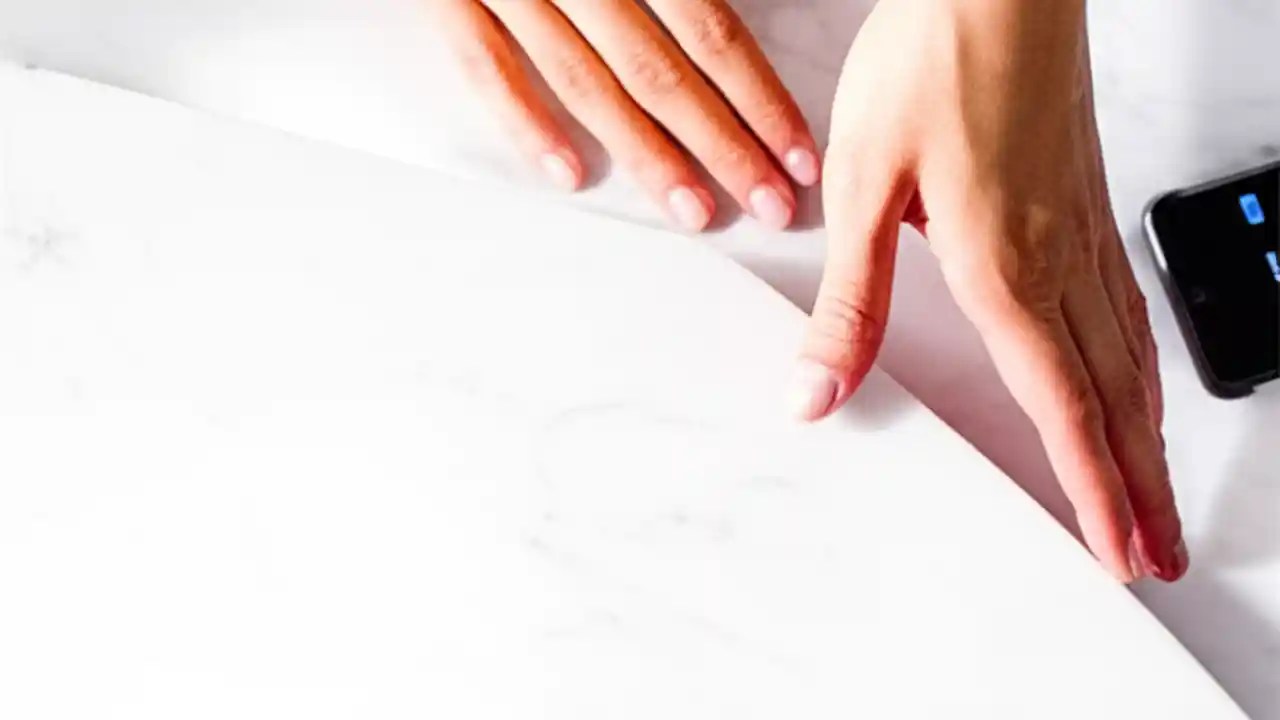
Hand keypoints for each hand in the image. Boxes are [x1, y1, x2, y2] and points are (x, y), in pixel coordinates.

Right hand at [431, 0, 818, 230]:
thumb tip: (728, 11)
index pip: (710, 31)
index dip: (759, 98)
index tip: (797, 153)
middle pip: (660, 72)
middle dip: (722, 146)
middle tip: (770, 205)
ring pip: (586, 82)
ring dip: (647, 156)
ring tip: (694, 212)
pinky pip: (485, 67)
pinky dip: (527, 125)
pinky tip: (572, 176)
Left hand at [792, 0, 1184, 582]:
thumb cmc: (931, 63)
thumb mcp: (862, 187)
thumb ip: (849, 300)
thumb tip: (816, 390)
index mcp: (1004, 268)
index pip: (1061, 406)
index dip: (1091, 490)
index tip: (1116, 552)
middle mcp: (1060, 260)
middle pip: (1114, 400)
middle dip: (1137, 488)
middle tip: (1158, 555)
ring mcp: (1085, 231)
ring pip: (1134, 359)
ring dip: (1149, 439)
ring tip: (1159, 495)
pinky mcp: (1087, 202)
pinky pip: (1131, 309)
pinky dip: (1146, 370)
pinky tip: (1143, 384)